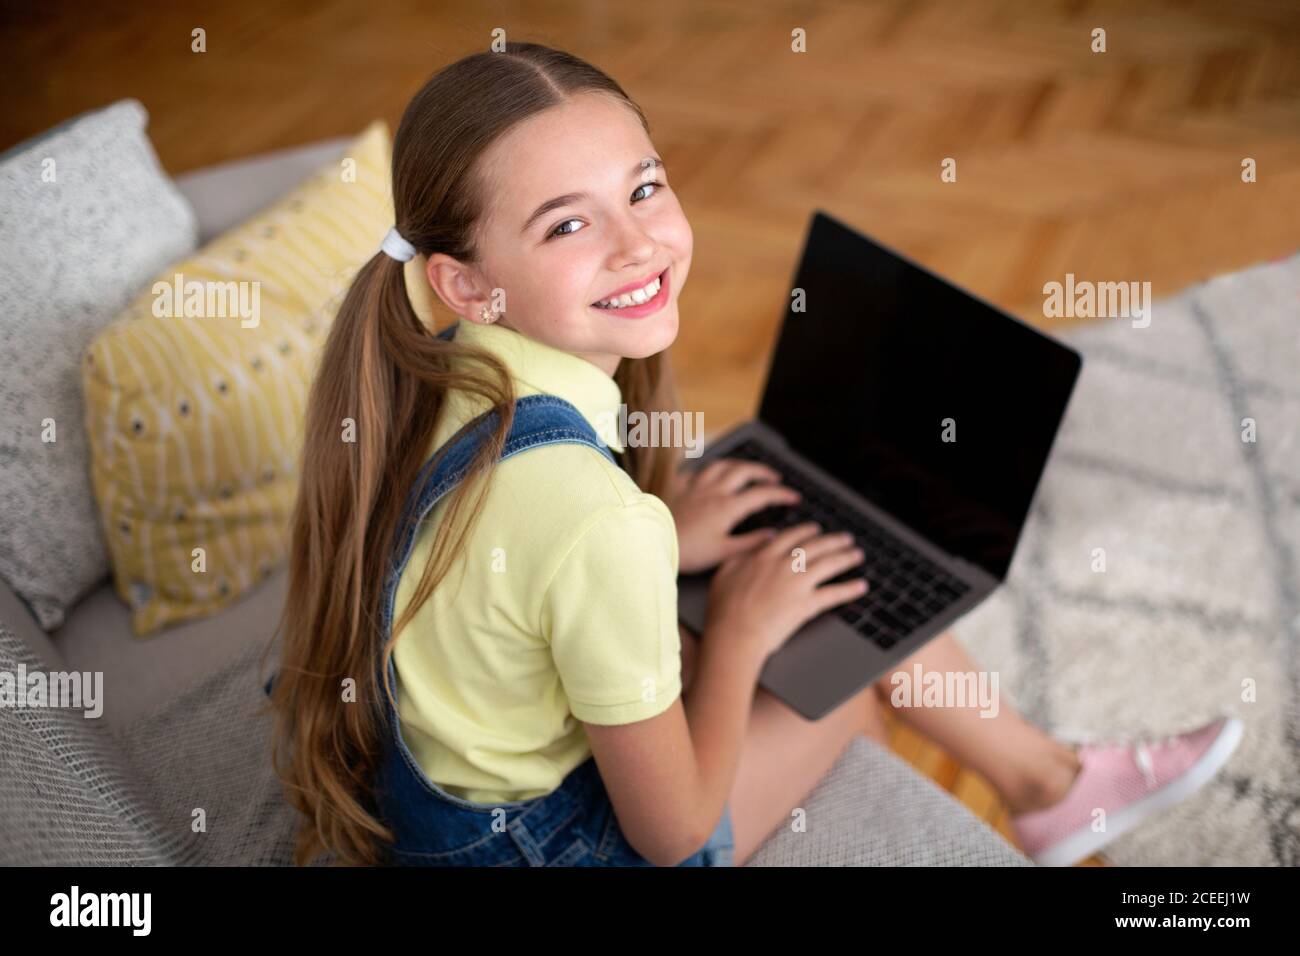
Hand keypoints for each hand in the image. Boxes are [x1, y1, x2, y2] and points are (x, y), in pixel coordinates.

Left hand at [667, 458, 801, 573]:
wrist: (653, 542)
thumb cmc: (687, 551)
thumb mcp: (723, 553)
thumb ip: (750, 543)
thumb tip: (772, 536)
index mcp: (727, 507)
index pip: (762, 494)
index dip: (781, 494)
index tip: (793, 497)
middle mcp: (713, 490)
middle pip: (744, 470)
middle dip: (763, 471)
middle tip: (774, 477)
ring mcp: (695, 485)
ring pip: (721, 465)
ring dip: (738, 464)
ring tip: (746, 469)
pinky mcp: (678, 486)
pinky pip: (696, 470)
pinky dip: (707, 470)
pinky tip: (709, 474)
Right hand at [705, 522, 868, 658]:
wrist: (735, 633)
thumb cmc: (724, 609)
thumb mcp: (724, 574)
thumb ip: (738, 558)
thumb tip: (748, 551)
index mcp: (763, 556)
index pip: (791, 537)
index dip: (806, 531)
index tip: (815, 529)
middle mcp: (783, 565)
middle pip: (815, 546)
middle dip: (833, 541)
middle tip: (845, 538)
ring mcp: (797, 583)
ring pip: (828, 564)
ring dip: (846, 558)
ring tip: (857, 555)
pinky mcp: (807, 604)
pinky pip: (834, 594)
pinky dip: (850, 589)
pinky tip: (861, 586)